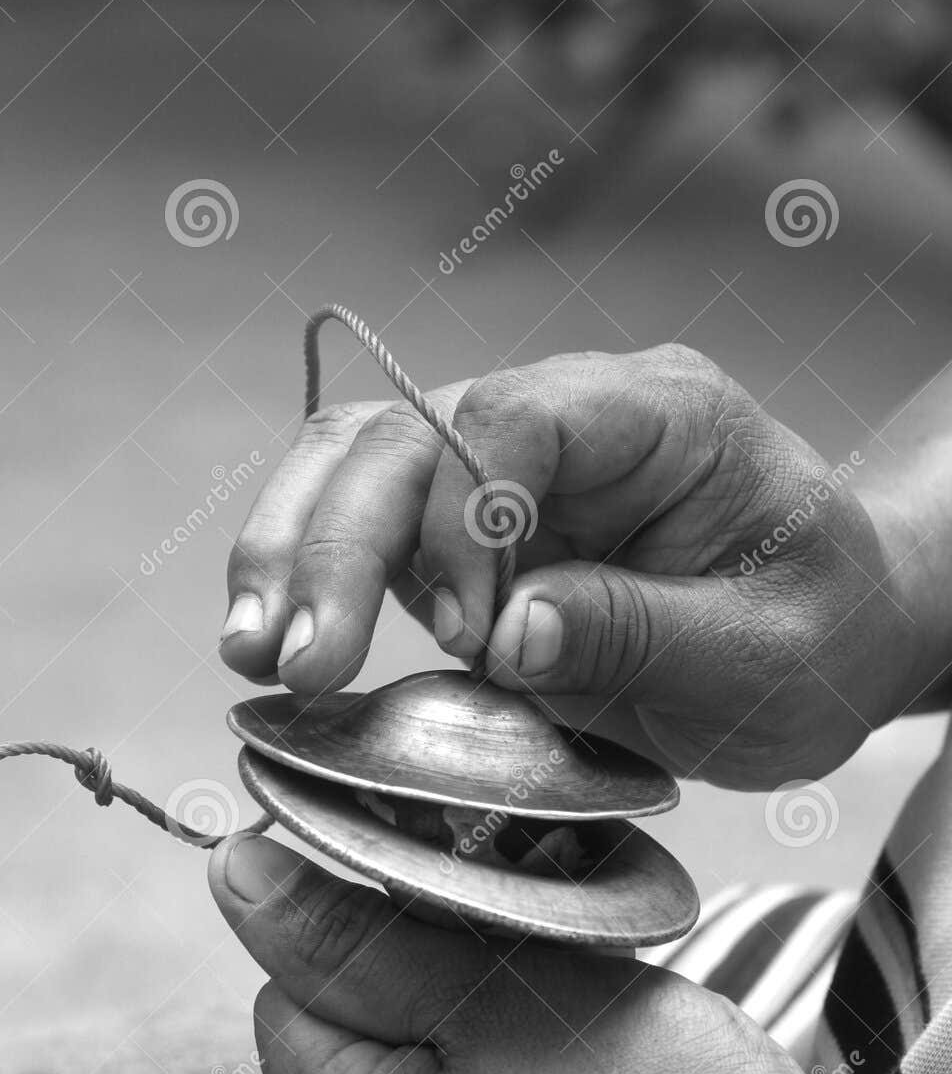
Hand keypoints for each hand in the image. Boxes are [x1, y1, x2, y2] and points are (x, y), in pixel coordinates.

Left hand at [208, 832, 834, 1073]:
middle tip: (522, 992)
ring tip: (554, 1050)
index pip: (288, 1001)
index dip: (369, 945)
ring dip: (453, 1056)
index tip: (463, 937)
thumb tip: (230, 874)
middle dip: (411, 1002)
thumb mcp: (497, 988)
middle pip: (338, 1057)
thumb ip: (352, 937)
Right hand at [221, 343, 913, 787]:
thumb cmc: (816, 630)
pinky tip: (275, 648)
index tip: (466, 635)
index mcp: (659, 414)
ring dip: (292, 553)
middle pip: (407, 434)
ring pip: (355, 464)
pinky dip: (306, 582)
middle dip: (338, 544)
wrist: (821, 633)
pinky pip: (359, 529)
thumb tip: (501, 631)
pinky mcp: (456, 529)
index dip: (461, 518)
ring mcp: (500, 468)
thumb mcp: (767, 652)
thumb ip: (640, 632)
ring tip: (252, 652)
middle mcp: (564, 418)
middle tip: (295, 660)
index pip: (516, 417)